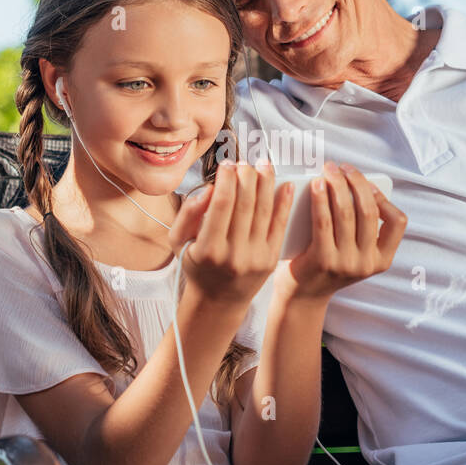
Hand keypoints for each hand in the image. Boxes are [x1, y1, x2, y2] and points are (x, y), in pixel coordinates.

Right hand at [168, 160, 292, 306]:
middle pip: (245, 204)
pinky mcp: (270, 259)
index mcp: (208, 249)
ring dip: (266, 183)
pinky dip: (284, 202)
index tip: (227, 164)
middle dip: (247, 176)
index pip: (222, 204)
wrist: (218, 301)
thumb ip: (187, 213)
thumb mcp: (179, 242)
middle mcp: (233, 255)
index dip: (227, 179)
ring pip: (264, 211)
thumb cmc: (197, 266)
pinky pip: (279, 225)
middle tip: (246, 163)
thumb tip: (209, 189)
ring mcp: (254, 258)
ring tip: (264, 165)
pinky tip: (286, 184)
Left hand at [277, 161, 406, 300]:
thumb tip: (356, 184)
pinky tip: (316, 184)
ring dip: (338, 185)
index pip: (398, 222)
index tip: (368, 183)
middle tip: (344, 167)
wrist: (302, 296)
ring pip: (346, 212)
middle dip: (357, 182)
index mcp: (382, 260)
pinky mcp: (323, 261)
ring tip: (329, 169)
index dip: (384, 198)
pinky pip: (324, 221)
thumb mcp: (354, 251)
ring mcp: (346, 264)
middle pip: (368, 211)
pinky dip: (321, 198)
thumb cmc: (327, 264)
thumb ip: (361, 226)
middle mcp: (368, 263)